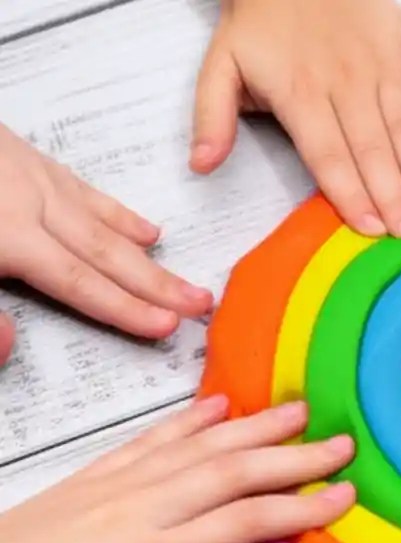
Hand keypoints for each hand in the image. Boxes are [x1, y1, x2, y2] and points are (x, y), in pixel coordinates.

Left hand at [0, 124, 211, 365]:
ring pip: (100, 224)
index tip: (167, 330)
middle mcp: (27, 207)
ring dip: (145, 256)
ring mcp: (28, 179)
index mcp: (4, 239)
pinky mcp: (21, 156)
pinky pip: (81, 189)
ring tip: (179, 278)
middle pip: (105, 255)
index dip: (126, 311)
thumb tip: (10, 346)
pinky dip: (115, 211)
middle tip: (200, 306)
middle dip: (156, 285)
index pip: (79, 284)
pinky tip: (139, 226)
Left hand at [0, 398, 355, 542]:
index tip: (344, 495)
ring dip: (252, 426)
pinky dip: (186, 419)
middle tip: (342, 441)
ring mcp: (109, 490)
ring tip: (296, 409)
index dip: (301, 506)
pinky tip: (214, 406)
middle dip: (293, 455)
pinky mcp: (86, 482)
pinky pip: (147, 440)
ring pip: (196, 446)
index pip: (244, 522)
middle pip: (231, 472)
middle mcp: (134, 512)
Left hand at [192, 0, 400, 237]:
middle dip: (395, 196)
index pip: (329, 153)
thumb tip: (203, 165)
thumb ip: (210, 116)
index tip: (369, 229)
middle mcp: (348, 77)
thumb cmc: (260, 22)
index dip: (350, 193)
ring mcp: (384, 57)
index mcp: (300, 90)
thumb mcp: (219, 64)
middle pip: (374, 147)